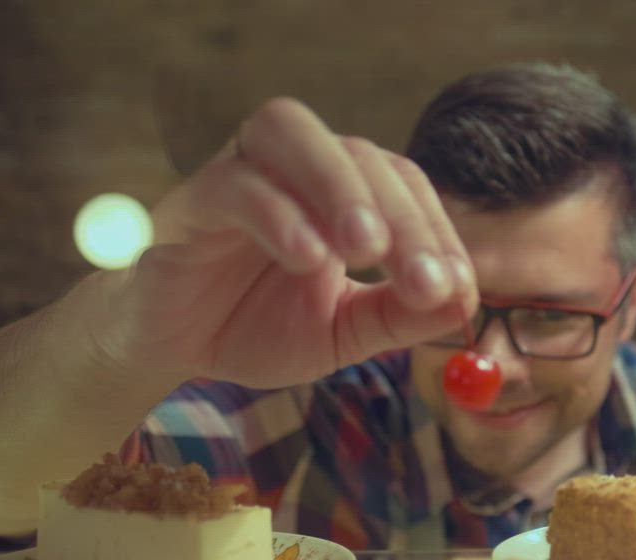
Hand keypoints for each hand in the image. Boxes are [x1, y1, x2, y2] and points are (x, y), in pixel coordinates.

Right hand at [95, 98, 477, 388]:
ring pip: (289, 131)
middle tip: (425, 281)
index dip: (436, 231)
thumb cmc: (256, 328)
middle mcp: (292, 168)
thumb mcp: (342, 333)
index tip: (457, 289)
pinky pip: (233, 185)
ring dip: (338, 184)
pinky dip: (277, 216)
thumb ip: (397, 317)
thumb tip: (463, 304)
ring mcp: (239, 174)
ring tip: (368, 248)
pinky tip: (308, 260)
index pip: (400, 182)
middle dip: (402, 218)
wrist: (173, 351)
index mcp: (336, 192)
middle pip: (358, 153)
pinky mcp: (189, 201)